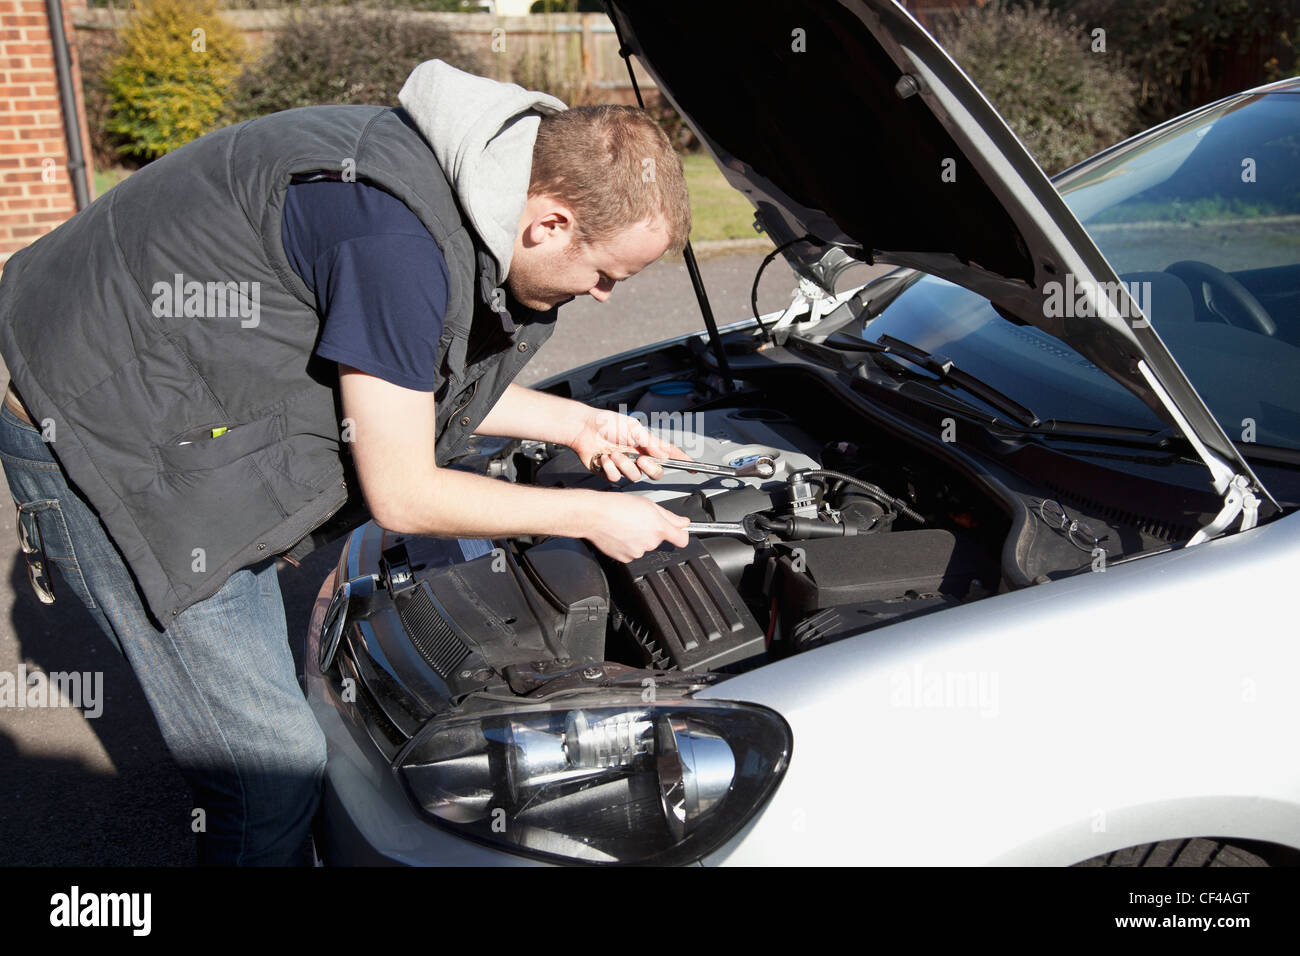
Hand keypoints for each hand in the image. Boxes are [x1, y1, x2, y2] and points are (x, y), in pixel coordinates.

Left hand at [568, 406, 693, 482]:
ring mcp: (625, 465)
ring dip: (623, 463)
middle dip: (649, 467)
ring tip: (613, 452)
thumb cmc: (605, 422)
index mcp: (646, 444)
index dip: (682, 460)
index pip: (669, 454)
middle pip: (656, 472)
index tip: (693, 466)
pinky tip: (603, 458)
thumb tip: (663, 453)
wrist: (583, 429)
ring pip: (635, 476)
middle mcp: (637, 456)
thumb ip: (649, 442)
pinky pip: (616, 478)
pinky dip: (609, 468)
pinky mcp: (611, 472)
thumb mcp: (632, 428)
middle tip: (640, 458)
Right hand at [580, 492, 691, 560]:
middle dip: (652, 530)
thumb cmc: (617, 506)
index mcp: (659, 528)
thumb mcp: (648, 504)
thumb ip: (670, 516)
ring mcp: (638, 552)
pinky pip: (632, 552)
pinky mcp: (625, 558)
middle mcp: (650, 542)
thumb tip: (683, 522)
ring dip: (639, 537)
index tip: (680, 532)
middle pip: (659, 539)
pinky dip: (628, 545)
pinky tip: (620, 533)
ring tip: (626, 525)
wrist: (594, 515)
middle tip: (639, 519)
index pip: (682, 539)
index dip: (682, 535)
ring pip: (644, 546)